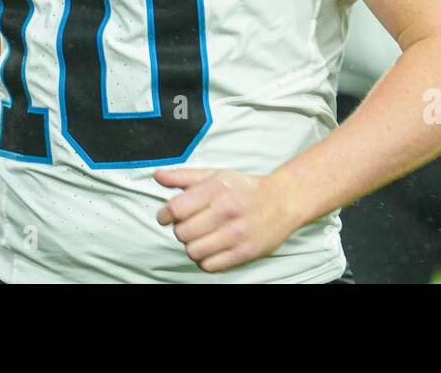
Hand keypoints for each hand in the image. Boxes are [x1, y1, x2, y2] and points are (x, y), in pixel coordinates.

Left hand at [155, 167, 301, 272]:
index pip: (176, 209)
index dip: (165, 215)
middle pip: (182, 232)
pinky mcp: (244, 252)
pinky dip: (204, 260)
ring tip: (200, 237)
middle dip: (180, 230)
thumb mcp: (216, 175)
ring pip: (193, 251)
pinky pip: (209, 265)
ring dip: (192, 246)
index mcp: (217, 188)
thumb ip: (184, 177)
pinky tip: (210, 248)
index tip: (166, 217)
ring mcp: (236, 233)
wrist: (283, 201)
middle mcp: (226, 210)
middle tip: (189, 225)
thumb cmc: (245, 188)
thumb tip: (158, 176)